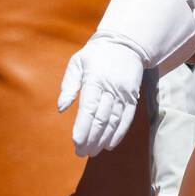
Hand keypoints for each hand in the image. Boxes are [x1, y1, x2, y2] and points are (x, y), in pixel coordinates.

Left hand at [57, 38, 143, 156]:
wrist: (126, 43)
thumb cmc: (96, 54)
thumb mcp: (77, 63)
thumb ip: (68, 85)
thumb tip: (61, 108)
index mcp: (95, 80)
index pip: (89, 108)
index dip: (83, 127)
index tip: (76, 142)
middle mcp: (111, 88)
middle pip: (102, 118)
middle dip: (91, 138)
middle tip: (81, 152)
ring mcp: (124, 93)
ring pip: (114, 121)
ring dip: (104, 139)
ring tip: (93, 151)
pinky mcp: (133, 97)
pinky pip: (127, 118)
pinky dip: (119, 132)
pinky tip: (110, 144)